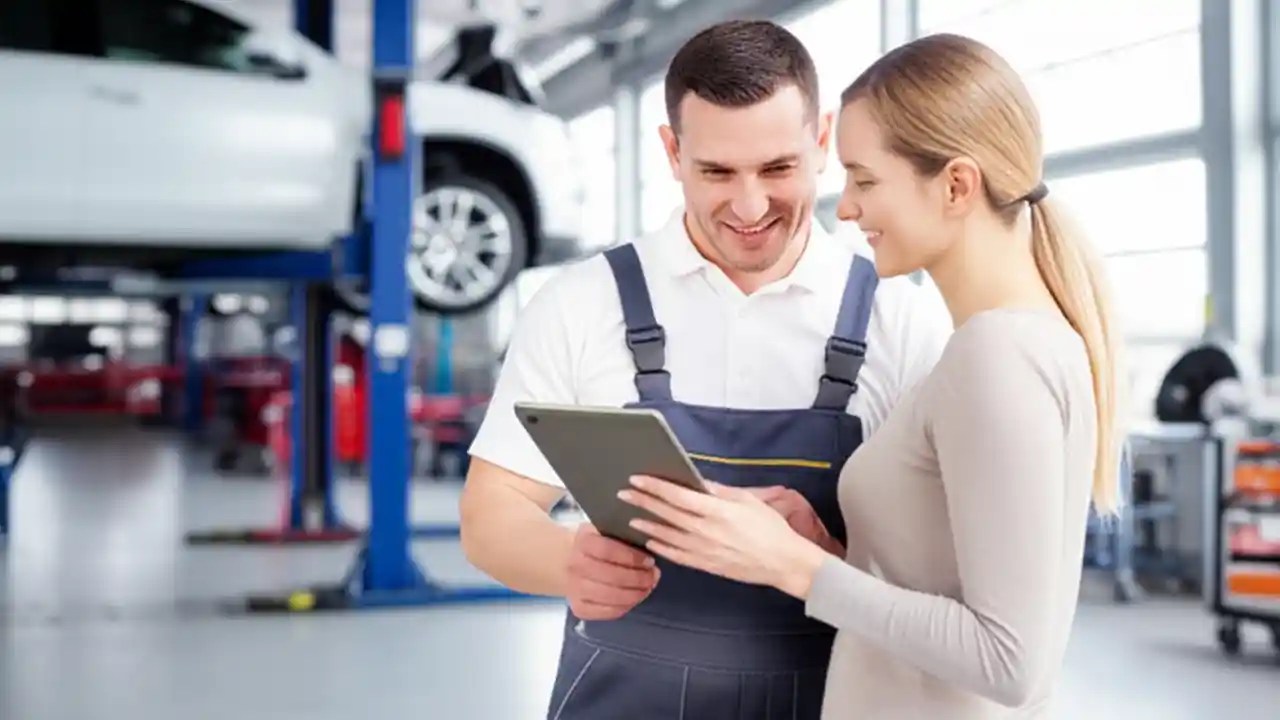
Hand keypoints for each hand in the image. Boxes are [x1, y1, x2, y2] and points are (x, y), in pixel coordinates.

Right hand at [565, 523, 660, 620]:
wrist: (566, 561)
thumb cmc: (595, 544)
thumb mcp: (606, 532)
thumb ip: (624, 537)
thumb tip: (651, 548)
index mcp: (582, 541)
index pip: (608, 550)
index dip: (632, 558)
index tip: (649, 561)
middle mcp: (574, 566)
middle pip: (611, 576)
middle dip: (637, 578)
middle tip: (653, 576)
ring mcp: (574, 589)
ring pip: (609, 596)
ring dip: (634, 594)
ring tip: (648, 588)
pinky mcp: (578, 608)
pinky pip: (606, 612)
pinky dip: (625, 607)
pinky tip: (635, 599)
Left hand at [618, 476, 828, 599]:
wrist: (783, 563)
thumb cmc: (770, 529)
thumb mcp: (749, 501)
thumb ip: (721, 492)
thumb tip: (698, 482)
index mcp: (717, 511)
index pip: (678, 495)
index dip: (655, 486)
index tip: (637, 479)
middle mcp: (706, 531)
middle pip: (668, 514)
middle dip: (644, 502)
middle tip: (625, 494)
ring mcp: (705, 550)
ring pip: (668, 536)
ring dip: (648, 526)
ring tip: (631, 518)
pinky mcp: (707, 565)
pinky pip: (678, 556)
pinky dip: (663, 548)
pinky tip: (652, 543)